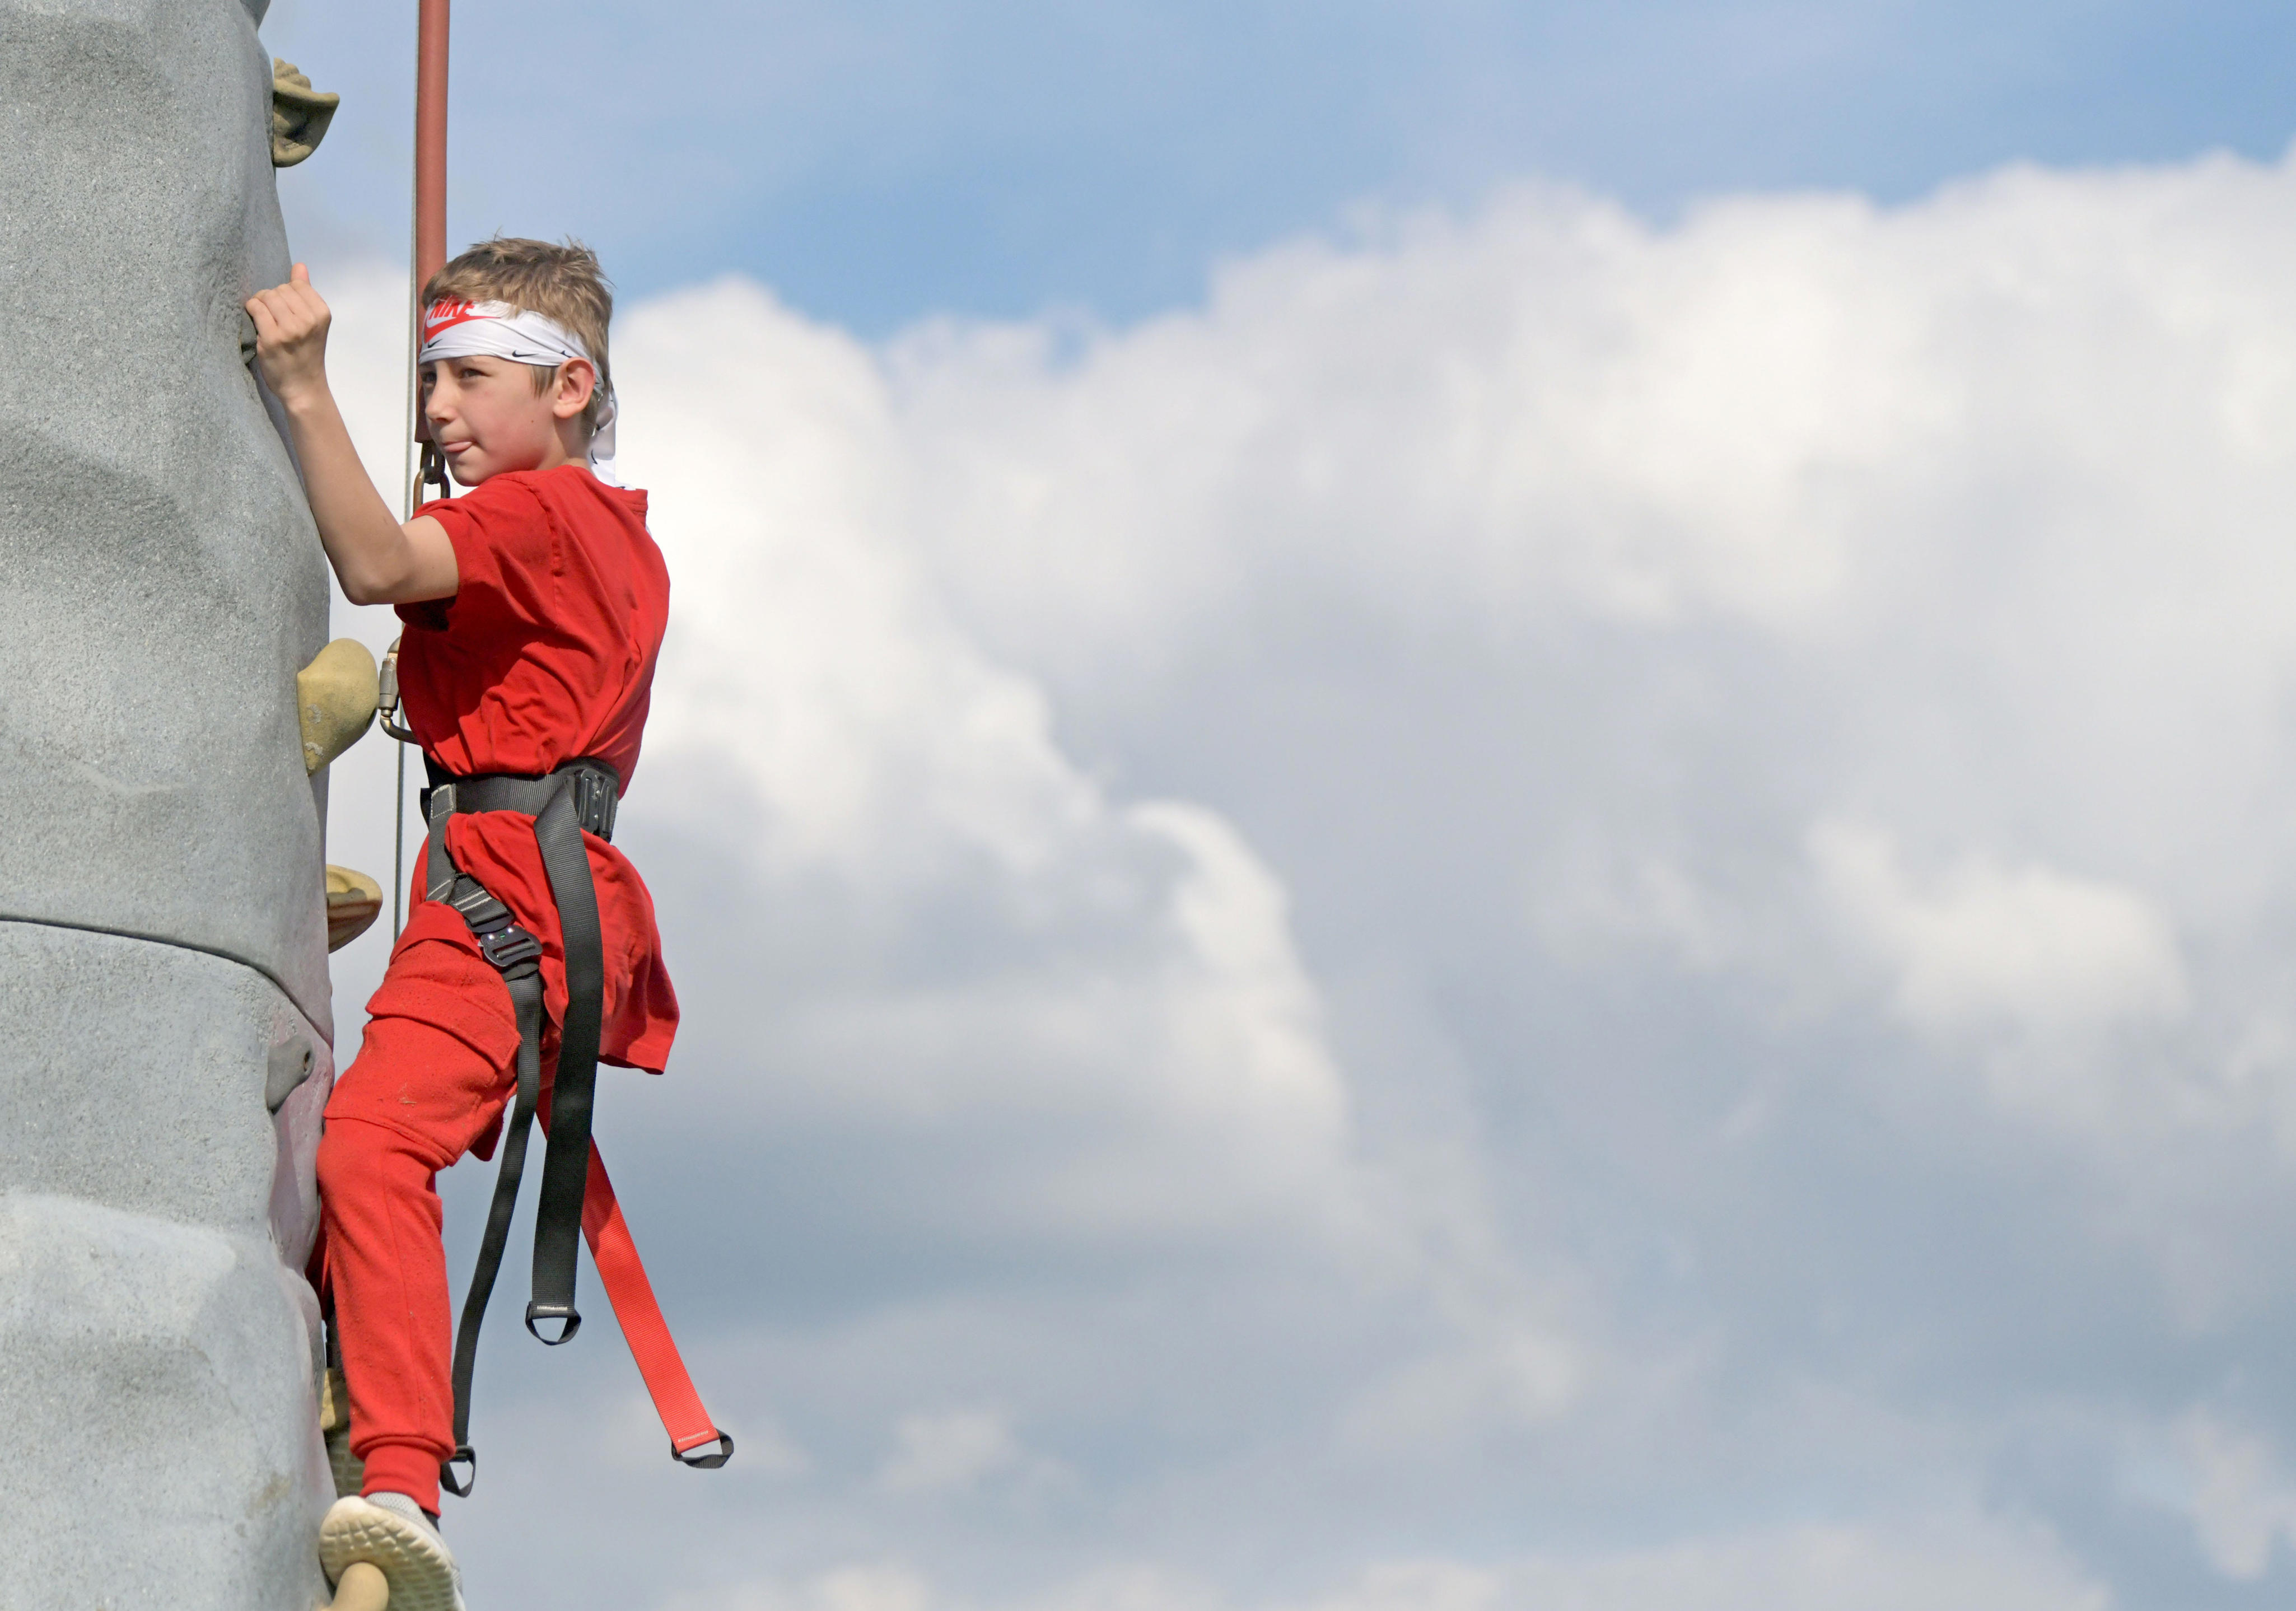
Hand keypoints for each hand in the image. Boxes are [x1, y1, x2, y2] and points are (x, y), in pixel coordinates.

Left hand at [244, 263, 332, 405]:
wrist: (304, 387)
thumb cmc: (307, 354)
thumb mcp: (313, 323)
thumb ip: (306, 293)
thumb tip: (300, 266)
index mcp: (322, 314)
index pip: (296, 285)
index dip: (286, 294)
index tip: (285, 310)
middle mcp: (308, 321)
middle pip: (279, 289)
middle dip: (272, 299)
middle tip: (273, 317)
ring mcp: (290, 330)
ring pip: (267, 296)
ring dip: (260, 304)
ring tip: (265, 320)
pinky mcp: (272, 339)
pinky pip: (256, 309)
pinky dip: (252, 311)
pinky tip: (257, 323)